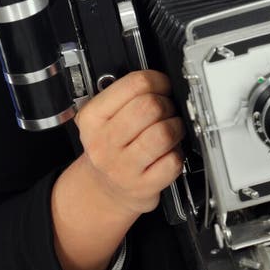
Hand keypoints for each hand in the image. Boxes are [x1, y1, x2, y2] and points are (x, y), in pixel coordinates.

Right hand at [75, 69, 184, 216]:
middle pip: (150, 106)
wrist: (105, 189)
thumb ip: (127, 95)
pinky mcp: (142, 186)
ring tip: (170, 129)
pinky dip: (177, 153)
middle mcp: (103, 142)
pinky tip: (168, 152)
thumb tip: (163, 80)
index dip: (158, 80)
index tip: (163, 85)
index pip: (135, 83)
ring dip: (175, 127)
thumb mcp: (104, 116)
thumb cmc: (111, 145)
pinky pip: (173, 161)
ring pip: (164, 132)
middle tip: (166, 110)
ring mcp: (122, 167)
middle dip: (167, 104)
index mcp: (92, 117)